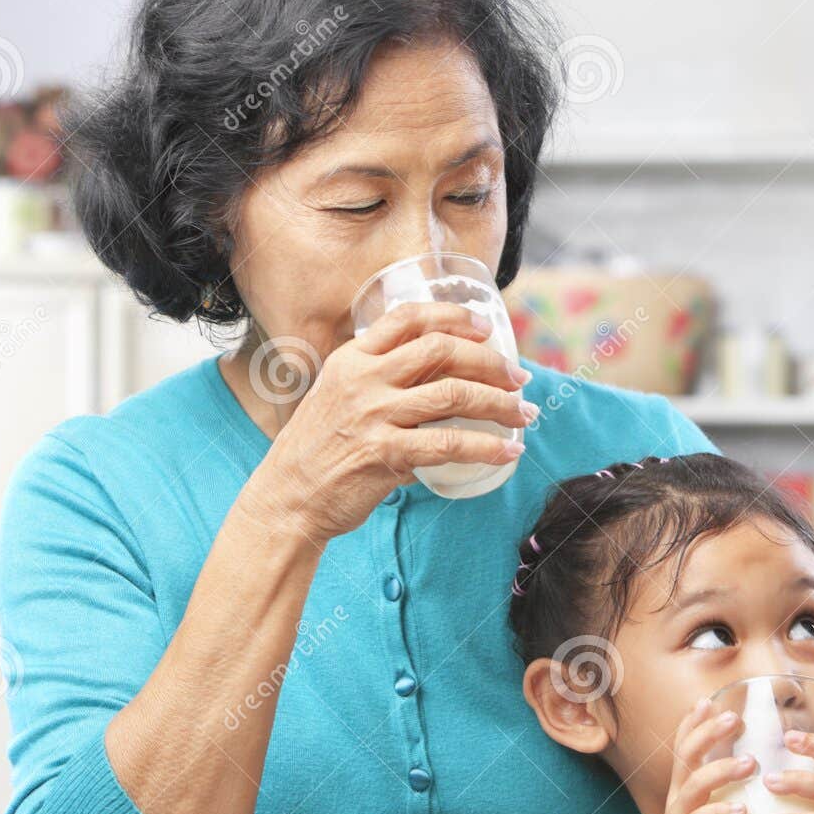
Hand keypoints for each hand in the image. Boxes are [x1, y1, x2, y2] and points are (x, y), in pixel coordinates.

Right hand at [239, 302, 536, 541]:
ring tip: (524, 414)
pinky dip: (487, 447)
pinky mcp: (385, 453)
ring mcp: (373, 414)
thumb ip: (381, 381)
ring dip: (499, 404)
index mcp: (353, 358)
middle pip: (441, 350)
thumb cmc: (321, 450)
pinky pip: (449, 444)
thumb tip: (442, 378)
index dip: (454, 317)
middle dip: (490, 361)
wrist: (288, 497)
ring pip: (453, 394)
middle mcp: (363, 378)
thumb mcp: (341, 397)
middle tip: (518, 379)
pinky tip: (509, 451)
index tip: (486, 328)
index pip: (409, 318)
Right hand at [644, 699, 755, 813]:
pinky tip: (741, 810)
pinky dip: (720, 813)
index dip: (695, 721)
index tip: (711, 699)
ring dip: (723, 769)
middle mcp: (679, 798)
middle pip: (687, 754)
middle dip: (709, 731)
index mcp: (686, 789)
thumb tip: (759, 769)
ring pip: (695, 784)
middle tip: (736, 717)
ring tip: (751, 762)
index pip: (685, 745)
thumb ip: (726, 793)